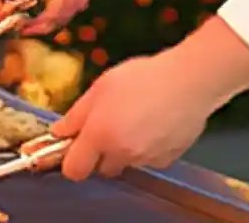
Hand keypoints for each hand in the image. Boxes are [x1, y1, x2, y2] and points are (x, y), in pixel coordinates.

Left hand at [52, 52, 214, 179]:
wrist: (190, 81)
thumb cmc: (144, 77)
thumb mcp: (101, 87)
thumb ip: (76, 115)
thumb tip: (59, 132)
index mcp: (100, 135)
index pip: (73, 170)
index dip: (71, 159)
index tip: (74, 146)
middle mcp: (121, 153)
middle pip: (101, 168)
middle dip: (101, 152)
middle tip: (109, 125)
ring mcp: (145, 160)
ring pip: (125, 162)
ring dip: (125, 149)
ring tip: (137, 117)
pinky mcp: (165, 160)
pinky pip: (147, 159)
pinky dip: (147, 147)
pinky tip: (155, 123)